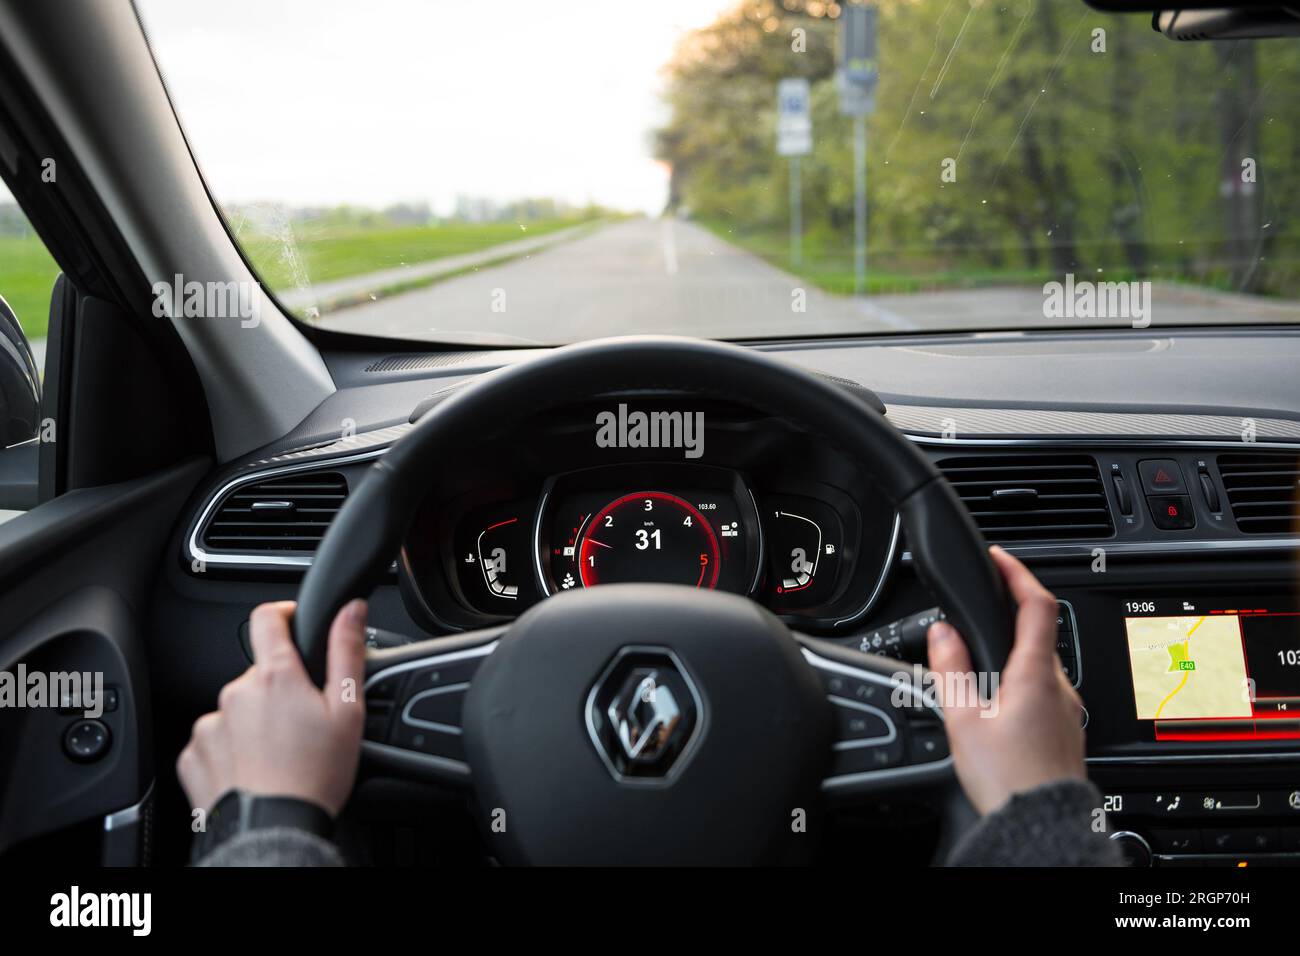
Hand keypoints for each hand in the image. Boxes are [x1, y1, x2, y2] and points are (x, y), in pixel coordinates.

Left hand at [178, 599, 367, 816]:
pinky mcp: (193, 756)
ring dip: (255, 722)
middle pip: (258, 674)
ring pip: (237, 709)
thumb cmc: (315, 777)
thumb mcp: (347, 710)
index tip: (293, 623)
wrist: (274, 834)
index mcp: (274, 677)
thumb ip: (346, 651)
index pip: (267, 619)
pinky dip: (233, 751)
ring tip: (280, 755)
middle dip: (279, 690)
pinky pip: (215, 741)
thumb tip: (350, 609)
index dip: (283, 614)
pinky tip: (255, 771)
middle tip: (303, 724)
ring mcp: (210, 726)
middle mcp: (235, 694)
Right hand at [926, 546, 1085, 815]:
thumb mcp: (963, 720)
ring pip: (1039, 666)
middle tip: (975, 620)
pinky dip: (1021, 685)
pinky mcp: (1067, 729)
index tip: (999, 558)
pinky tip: (998, 710)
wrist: (1042, 826)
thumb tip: (943, 633)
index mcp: (1035, 674)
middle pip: (1037, 633)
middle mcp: (1060, 686)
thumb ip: (951, 668)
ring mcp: (1068, 708)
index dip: (1018, 573)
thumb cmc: (1008, 780)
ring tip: (978, 675)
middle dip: (1006, 621)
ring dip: (1012, 658)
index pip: (1036, 604)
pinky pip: (1044, 693)